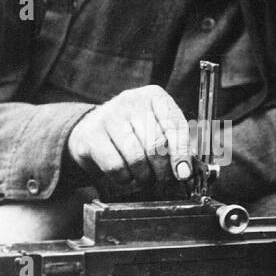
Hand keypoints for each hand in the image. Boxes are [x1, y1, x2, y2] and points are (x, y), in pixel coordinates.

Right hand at [66, 85, 192, 192]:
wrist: (90, 128)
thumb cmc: (131, 130)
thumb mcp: (156, 127)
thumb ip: (175, 144)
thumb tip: (185, 171)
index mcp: (154, 95)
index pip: (174, 126)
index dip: (181, 153)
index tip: (184, 174)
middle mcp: (131, 101)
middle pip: (156, 144)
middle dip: (162, 169)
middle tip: (163, 180)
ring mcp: (110, 116)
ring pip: (136, 158)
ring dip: (144, 176)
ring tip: (145, 178)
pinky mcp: (92, 135)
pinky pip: (115, 166)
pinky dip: (124, 177)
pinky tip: (125, 175)